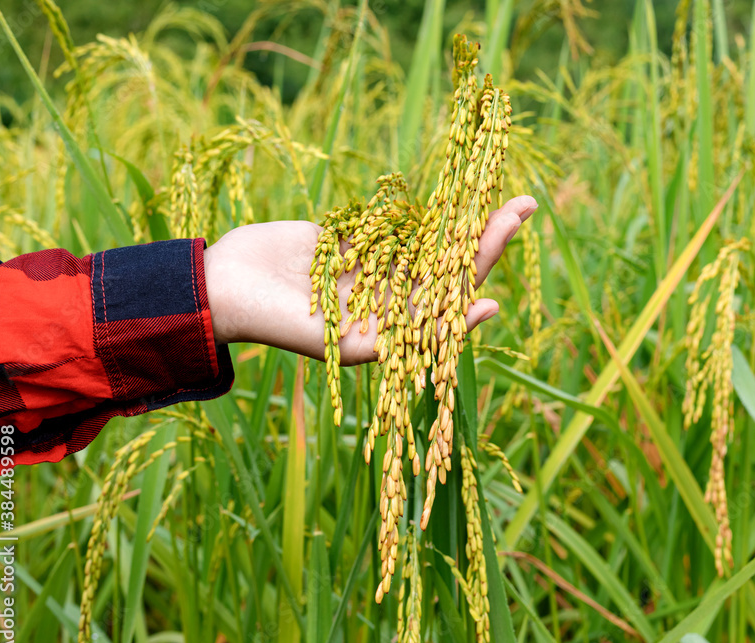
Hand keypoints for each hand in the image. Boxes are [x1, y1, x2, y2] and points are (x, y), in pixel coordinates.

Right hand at [203, 195, 537, 363]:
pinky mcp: (353, 241)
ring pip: (428, 239)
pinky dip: (421, 209)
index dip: (488, 255)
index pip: (458, 288)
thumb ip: (425, 327)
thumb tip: (492, 306)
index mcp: (403, 323)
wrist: (228, 291)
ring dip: (460, 217)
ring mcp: (375, 267)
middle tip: (525, 202)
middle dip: (487, 231)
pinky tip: (449, 193)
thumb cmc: (288, 326)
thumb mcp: (361, 340)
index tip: (514, 222)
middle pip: (451, 261)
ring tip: (496, 190)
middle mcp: (395, 296)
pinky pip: (395, 223)